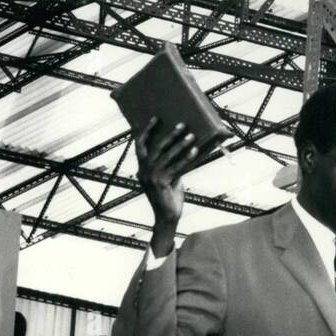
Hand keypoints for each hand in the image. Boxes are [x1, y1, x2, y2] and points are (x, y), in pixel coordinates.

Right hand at [134, 116, 198, 253]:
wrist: (167, 218)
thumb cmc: (169, 197)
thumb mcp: (169, 177)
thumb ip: (171, 164)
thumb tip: (183, 148)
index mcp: (142, 168)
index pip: (141, 145)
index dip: (147, 130)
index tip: (156, 117)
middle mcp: (144, 171)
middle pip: (156, 147)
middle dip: (170, 135)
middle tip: (182, 124)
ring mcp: (152, 177)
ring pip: (167, 156)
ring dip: (180, 144)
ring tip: (191, 135)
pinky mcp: (161, 184)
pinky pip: (176, 167)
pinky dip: (186, 158)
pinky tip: (194, 151)